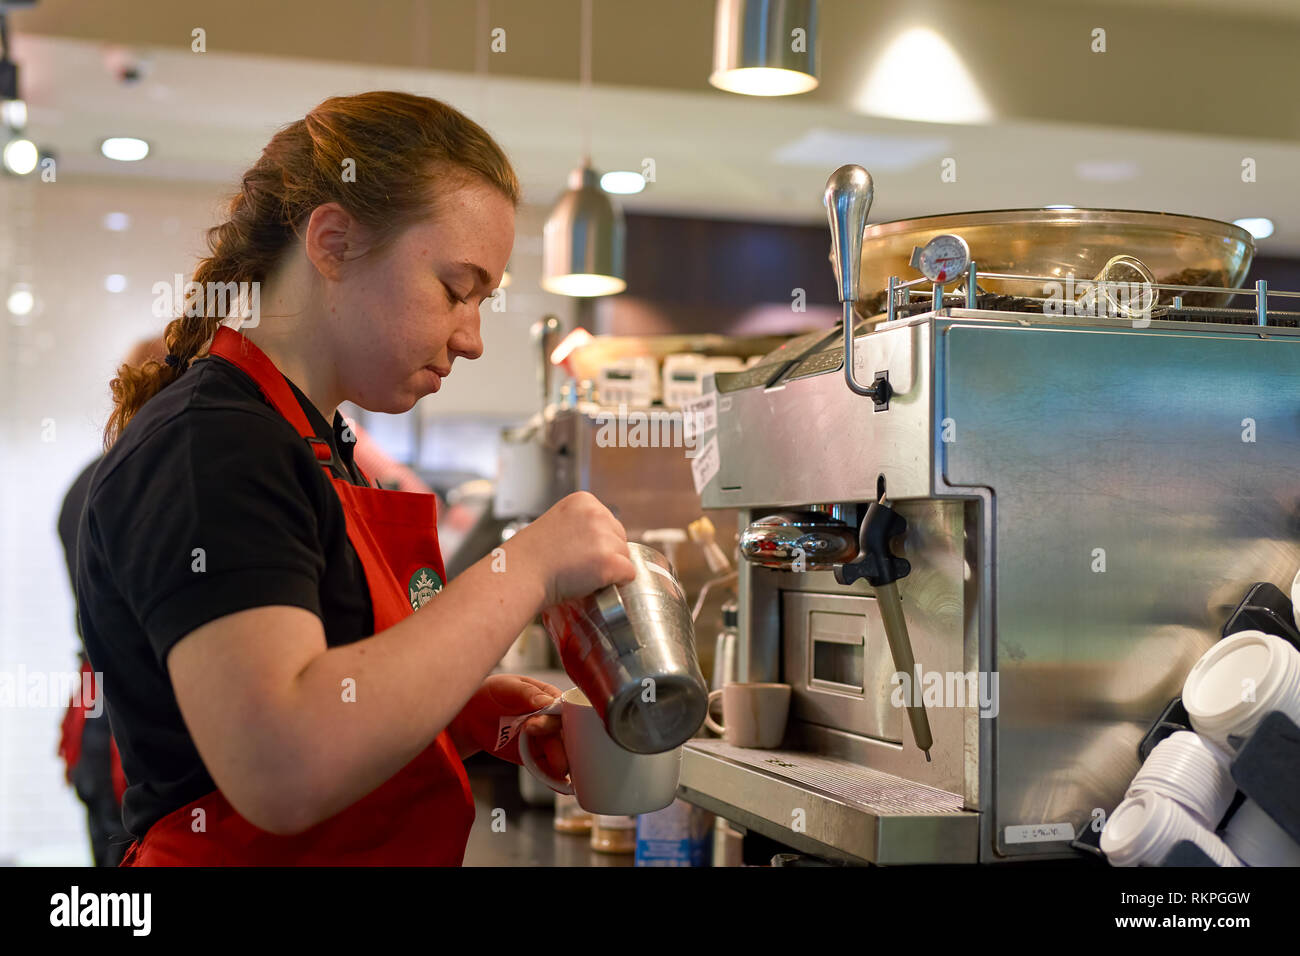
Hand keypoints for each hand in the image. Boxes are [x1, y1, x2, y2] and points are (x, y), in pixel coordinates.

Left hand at [448, 674, 567, 777]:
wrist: (473, 715)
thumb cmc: (492, 694)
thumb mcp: (507, 687)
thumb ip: (527, 693)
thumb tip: (547, 701)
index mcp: (550, 698)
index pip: (562, 710)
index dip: (553, 720)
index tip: (533, 726)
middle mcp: (552, 720)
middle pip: (564, 736)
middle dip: (560, 748)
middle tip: (555, 761)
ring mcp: (545, 741)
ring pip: (560, 754)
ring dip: (561, 765)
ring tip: (558, 774)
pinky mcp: (536, 757)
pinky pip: (547, 769)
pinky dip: (553, 778)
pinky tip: (560, 786)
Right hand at [506, 492, 636, 607]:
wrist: (520, 575)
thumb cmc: (531, 556)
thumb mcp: (557, 523)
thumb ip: (581, 525)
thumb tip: (603, 541)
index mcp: (584, 501)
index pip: (608, 522)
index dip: (596, 541)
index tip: (577, 550)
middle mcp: (597, 514)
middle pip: (620, 537)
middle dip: (606, 553)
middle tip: (579, 565)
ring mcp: (604, 538)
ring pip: (625, 556)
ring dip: (609, 568)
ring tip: (581, 574)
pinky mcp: (610, 562)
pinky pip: (629, 574)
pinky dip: (617, 583)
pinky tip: (593, 583)